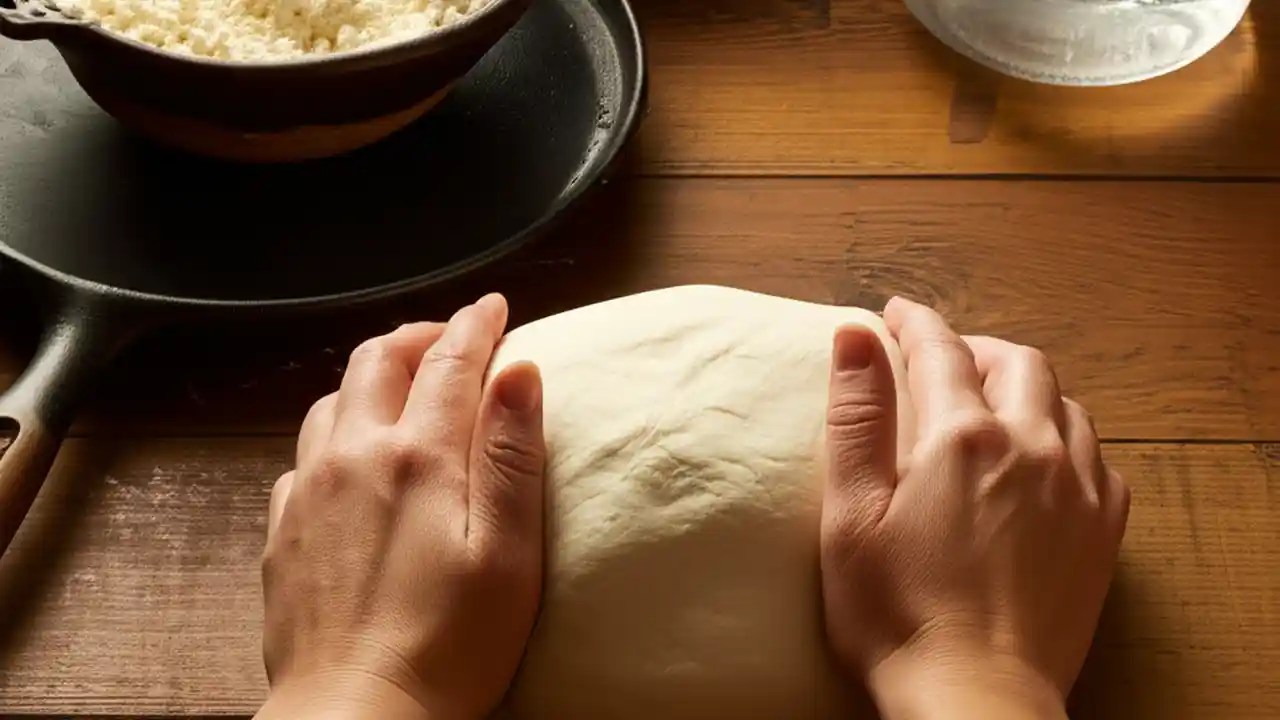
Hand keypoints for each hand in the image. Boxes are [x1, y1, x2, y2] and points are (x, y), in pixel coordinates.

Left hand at [256, 294, 545, 719]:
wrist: (355, 716)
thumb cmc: (449, 645)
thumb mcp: (507, 553)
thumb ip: (513, 455)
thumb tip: (518, 371)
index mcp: (418, 457)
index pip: (450, 362)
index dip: (476, 326)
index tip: (496, 306)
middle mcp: (354, 457)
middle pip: (378, 362)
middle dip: (419, 337)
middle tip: (451, 338)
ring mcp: (309, 492)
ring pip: (331, 400)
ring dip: (371, 377)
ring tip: (401, 386)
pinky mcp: (283, 531)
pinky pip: (303, 454)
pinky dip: (333, 431)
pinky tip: (350, 457)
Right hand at [820, 297, 1128, 719]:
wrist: (973, 698)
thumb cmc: (897, 612)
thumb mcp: (852, 512)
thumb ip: (857, 417)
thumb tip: (855, 337)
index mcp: (962, 437)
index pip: (939, 350)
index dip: (912, 323)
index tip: (893, 314)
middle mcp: (1030, 448)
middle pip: (1017, 363)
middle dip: (977, 347)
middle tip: (943, 358)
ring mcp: (1076, 490)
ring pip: (1065, 403)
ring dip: (1027, 387)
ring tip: (994, 403)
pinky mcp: (1100, 533)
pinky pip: (1097, 457)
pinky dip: (1067, 437)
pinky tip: (1044, 459)